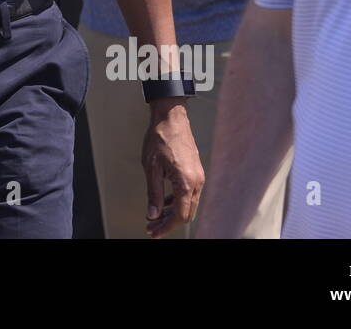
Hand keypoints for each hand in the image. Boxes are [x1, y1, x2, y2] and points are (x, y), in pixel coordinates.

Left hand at [141, 99, 204, 237]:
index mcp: (186, 182)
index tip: (152, 232)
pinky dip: (177, 201)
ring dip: (173, 213)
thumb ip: (154, 194)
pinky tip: (164, 202)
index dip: (166, 227)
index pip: (180, 215)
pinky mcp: (195, 171)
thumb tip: (153, 215)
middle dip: (169, 223)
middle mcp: (197, 181)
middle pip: (186, 213)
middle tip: (151, 227)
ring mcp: (198, 176)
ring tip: (155, 217)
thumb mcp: (151, 168)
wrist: (171, 117)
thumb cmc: (159, 139)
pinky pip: (189, 193)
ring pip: (188, 204)